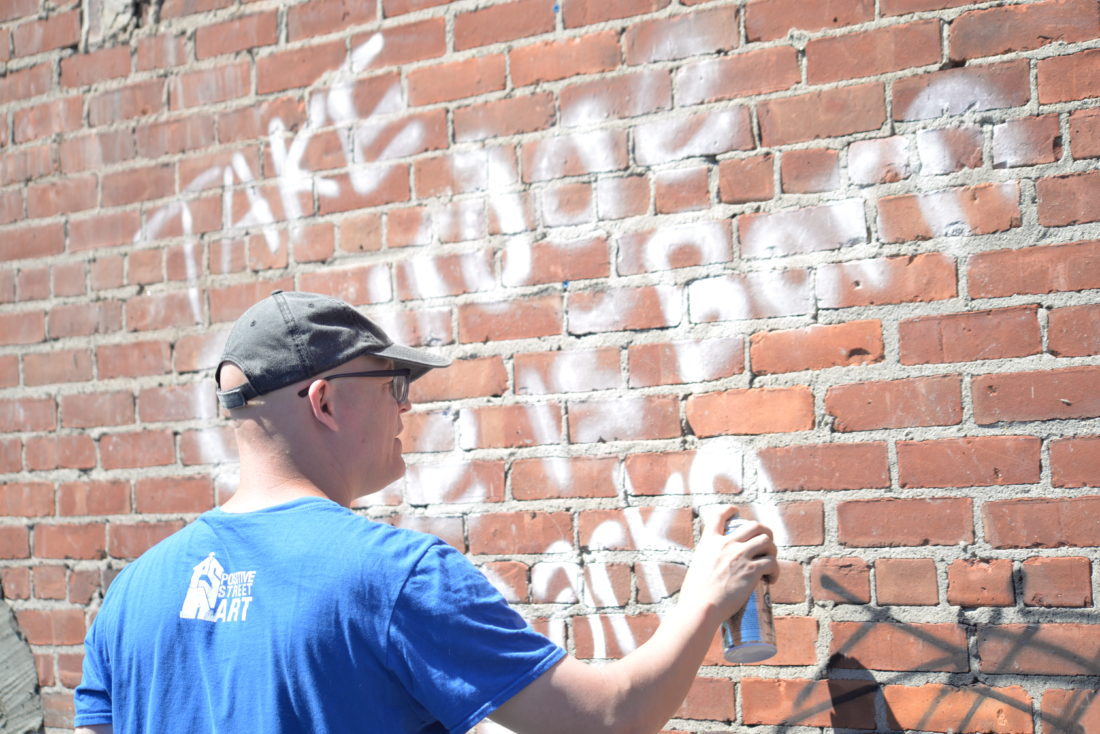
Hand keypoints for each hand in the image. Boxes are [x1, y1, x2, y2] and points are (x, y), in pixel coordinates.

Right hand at [676, 507, 778, 624]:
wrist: (701, 607)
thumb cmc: (695, 595)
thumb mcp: (697, 568)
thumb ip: (707, 562)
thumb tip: (714, 568)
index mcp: (709, 542)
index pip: (719, 516)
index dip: (729, 510)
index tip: (736, 511)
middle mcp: (726, 544)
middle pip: (754, 525)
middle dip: (764, 532)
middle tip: (765, 545)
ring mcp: (740, 555)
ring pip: (767, 540)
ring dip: (772, 550)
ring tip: (770, 562)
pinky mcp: (752, 570)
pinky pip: (772, 563)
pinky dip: (775, 570)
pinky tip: (771, 579)